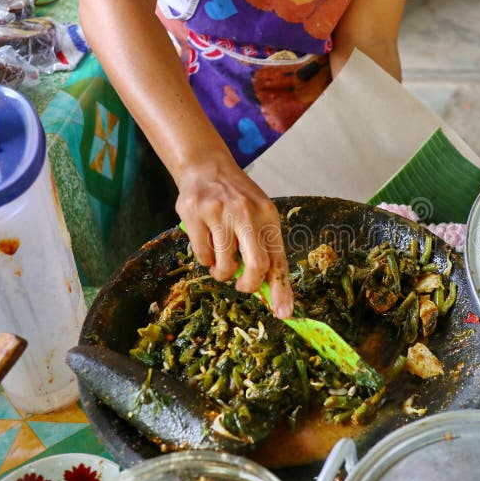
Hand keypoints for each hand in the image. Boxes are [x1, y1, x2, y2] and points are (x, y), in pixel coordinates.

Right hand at [174, 159, 292, 318]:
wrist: (206, 167)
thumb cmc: (236, 200)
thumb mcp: (258, 216)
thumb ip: (264, 248)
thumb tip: (268, 291)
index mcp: (268, 217)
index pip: (279, 259)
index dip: (282, 289)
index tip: (284, 313)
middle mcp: (247, 213)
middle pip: (256, 266)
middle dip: (248, 286)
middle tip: (240, 285)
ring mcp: (220, 212)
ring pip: (224, 265)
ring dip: (221, 272)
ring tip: (220, 260)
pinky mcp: (195, 214)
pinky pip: (202, 255)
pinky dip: (205, 259)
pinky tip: (207, 242)